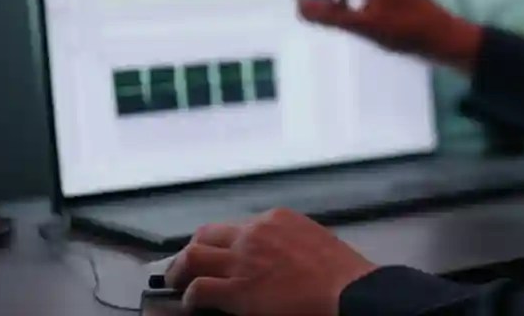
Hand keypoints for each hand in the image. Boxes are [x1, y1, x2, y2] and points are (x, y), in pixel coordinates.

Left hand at [164, 208, 376, 315]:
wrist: (348, 292)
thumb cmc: (342, 274)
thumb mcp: (315, 241)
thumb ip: (288, 243)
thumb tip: (274, 259)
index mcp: (276, 220)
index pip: (235, 227)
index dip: (222, 243)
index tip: (219, 255)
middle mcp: (254, 233)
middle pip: (206, 235)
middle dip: (193, 250)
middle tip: (186, 266)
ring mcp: (242, 260)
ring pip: (192, 257)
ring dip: (179, 271)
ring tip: (175, 282)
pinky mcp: (236, 290)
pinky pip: (198, 289)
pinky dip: (189, 296)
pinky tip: (192, 304)